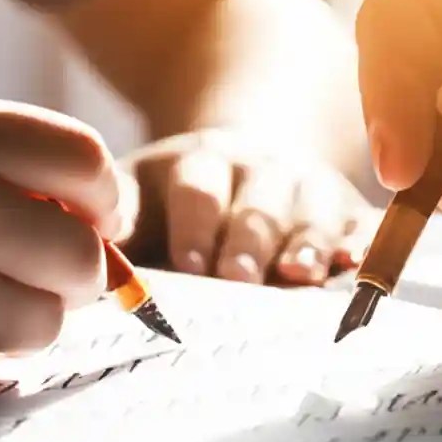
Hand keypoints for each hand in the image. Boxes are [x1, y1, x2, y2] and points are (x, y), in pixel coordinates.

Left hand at [118, 130, 375, 285]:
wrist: (251, 161)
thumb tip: (80, 266)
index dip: (194, 227)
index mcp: (198, 165)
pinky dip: (362, 246)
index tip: (188, 266)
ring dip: (306, 243)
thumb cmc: (179, 208)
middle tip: (238, 280)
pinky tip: (358, 265)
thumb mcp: (139, 202)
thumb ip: (115, 232)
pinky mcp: (349, 212)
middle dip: (246, 243)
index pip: (195, 191)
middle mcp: (258, 170)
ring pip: (311, 212)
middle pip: (256, 206)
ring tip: (300, 276)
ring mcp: (308, 187)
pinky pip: (362, 228)